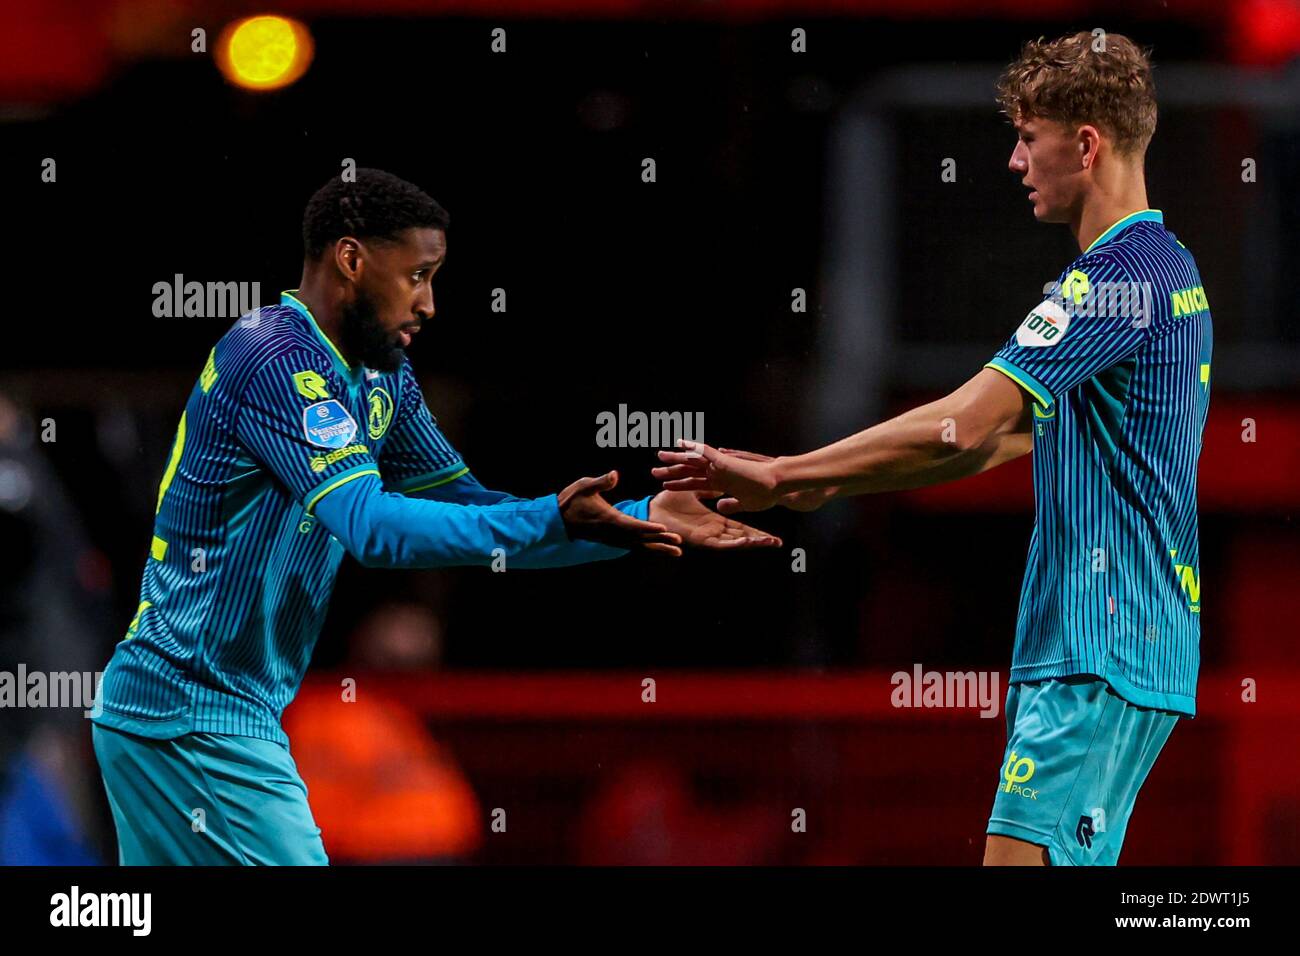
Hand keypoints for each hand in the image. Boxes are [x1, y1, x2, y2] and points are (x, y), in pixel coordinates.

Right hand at [558, 470, 682, 555]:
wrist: (558, 521)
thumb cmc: (571, 501)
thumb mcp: (584, 486)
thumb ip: (601, 482)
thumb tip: (615, 474)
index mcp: (609, 519)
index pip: (632, 525)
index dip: (649, 527)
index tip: (664, 529)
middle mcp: (613, 532)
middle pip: (641, 539)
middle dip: (660, 541)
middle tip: (679, 543)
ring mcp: (613, 538)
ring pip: (640, 546)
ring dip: (658, 548)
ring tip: (678, 552)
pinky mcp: (612, 540)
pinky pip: (634, 546)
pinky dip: (649, 548)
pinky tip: (661, 549)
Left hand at [648, 490, 782, 549]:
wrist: (653, 509)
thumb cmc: (671, 501)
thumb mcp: (696, 491)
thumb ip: (709, 491)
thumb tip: (720, 486)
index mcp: (715, 522)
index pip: (740, 527)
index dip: (755, 530)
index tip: (771, 532)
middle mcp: (714, 531)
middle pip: (742, 537)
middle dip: (759, 539)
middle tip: (778, 542)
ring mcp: (709, 537)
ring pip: (735, 542)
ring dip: (752, 543)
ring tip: (769, 543)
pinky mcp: (700, 540)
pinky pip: (720, 544)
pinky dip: (734, 543)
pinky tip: (747, 543)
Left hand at [653, 442, 819, 514]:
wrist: (779, 485)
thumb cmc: (766, 494)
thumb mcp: (745, 503)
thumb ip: (731, 503)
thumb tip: (718, 505)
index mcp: (721, 483)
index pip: (695, 483)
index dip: (680, 484)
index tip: (665, 485)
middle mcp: (718, 472)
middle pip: (690, 470)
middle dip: (671, 470)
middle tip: (654, 470)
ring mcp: (721, 465)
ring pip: (693, 460)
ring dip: (676, 457)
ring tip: (659, 455)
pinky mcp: (726, 461)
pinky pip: (706, 451)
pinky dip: (694, 447)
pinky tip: (680, 443)